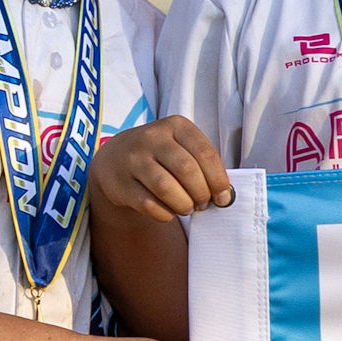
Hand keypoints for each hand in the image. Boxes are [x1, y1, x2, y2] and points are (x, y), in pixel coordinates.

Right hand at [89, 115, 232, 222]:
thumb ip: (204, 166)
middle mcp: (151, 138)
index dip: (219, 180)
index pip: (205, 153)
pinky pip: (149, 204)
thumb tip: (225, 196)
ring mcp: (133, 160)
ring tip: (187, 208)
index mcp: (176, 126)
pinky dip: (165, 214)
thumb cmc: (163, 157)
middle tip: (203, 204)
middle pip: (186, 170)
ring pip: (166, 187)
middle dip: (201, 193)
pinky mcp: (120, 183)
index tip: (223, 197)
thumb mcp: (183, 148)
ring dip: (184, 205)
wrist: (115, 160)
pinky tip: (169, 212)